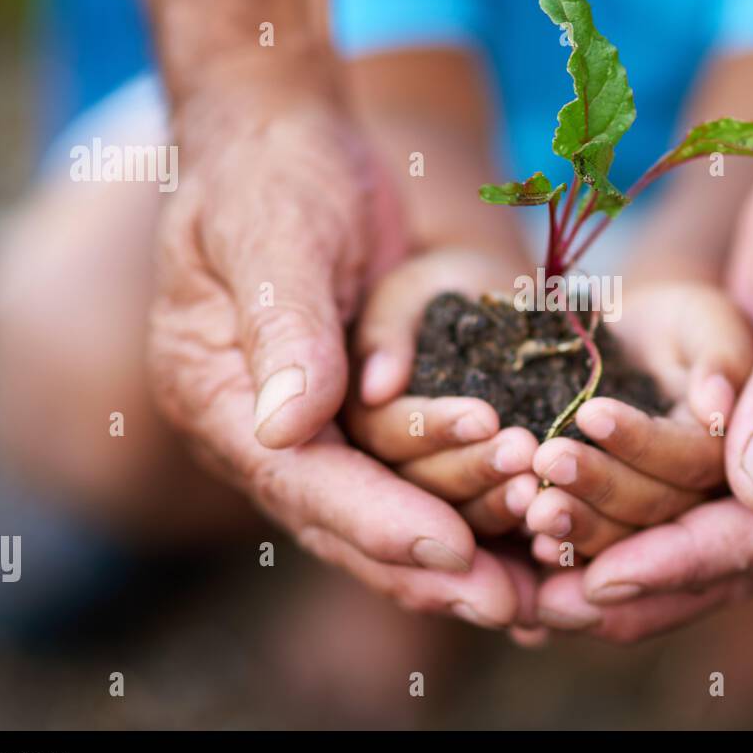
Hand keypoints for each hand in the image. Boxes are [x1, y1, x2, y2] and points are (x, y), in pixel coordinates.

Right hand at [147, 79, 531, 628]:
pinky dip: (468, 510)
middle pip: (344, 520)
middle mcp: (261, 430)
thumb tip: (287, 429)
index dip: (375, 519)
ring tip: (534, 587)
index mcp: (217, 394)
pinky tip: (528, 538)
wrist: (293, 145)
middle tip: (510, 607)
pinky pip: (414, 478)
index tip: (449, 551)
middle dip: (426, 565)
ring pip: (385, 512)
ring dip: (458, 550)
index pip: (300, 478)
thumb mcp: (274, 232)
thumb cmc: (276, 173)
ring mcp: (311, 428)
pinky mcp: (359, 416)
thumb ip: (285, 325)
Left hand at [535, 128, 752, 639]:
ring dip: (620, 558)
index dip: (684, 561)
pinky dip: (626, 516)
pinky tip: (559, 533)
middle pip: (731, 558)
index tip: (602, 581)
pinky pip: (685, 492)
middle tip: (543, 611)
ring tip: (535, 588)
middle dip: (638, 585)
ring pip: (701, 536)